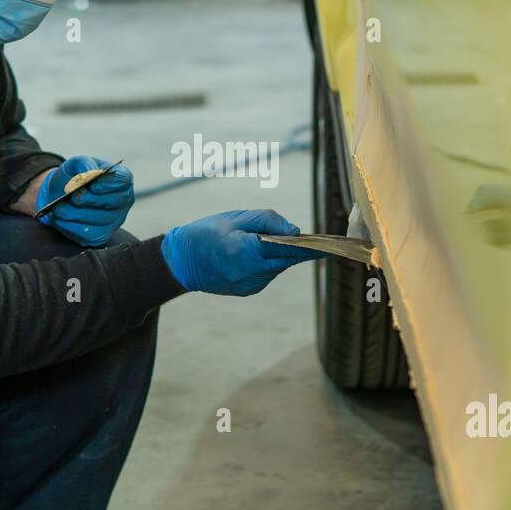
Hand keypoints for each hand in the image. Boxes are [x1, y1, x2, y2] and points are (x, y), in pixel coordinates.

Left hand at [35, 155, 134, 247]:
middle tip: (73, 197)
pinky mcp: (101, 235)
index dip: (109, 184)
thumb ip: (84, 164)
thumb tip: (88, 173)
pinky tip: (59, 219)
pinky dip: (71, 227)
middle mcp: (122, 201)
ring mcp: (114, 220)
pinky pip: (90, 234)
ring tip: (59, 208)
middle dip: (91, 200)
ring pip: (100, 220)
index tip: (93, 185)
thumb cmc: (73, 177)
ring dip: (77, 214)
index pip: (123, 180)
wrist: (60, 194)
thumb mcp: (76, 163)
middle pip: (114, 202)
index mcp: (120, 180)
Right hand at [160, 209, 323, 295]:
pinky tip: (255, 254)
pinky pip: (267, 274)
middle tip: (314, 241)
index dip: (311, 246)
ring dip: (280, 255)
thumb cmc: (207, 233)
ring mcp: (251, 285)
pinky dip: (268, 263)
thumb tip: (295, 231)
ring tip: (268, 241)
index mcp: (249, 252)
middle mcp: (252, 273)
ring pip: (277, 267)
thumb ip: (268, 221)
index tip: (330, 246)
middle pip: (287, 260)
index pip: (289, 249)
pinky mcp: (248, 290)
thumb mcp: (236, 218)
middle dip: (299, 250)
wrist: (181, 262)